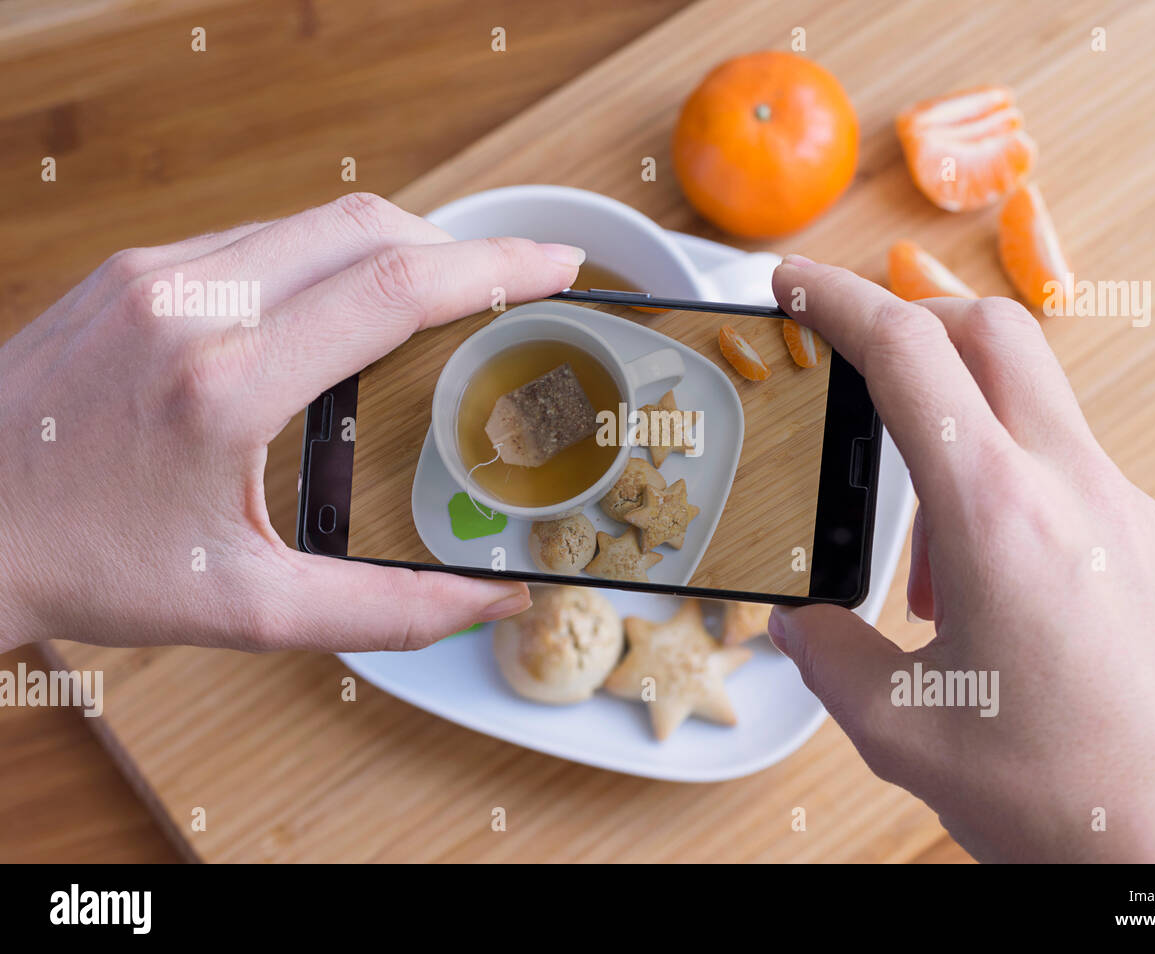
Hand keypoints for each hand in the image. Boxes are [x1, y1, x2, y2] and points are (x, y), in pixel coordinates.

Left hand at [0, 193, 584, 652]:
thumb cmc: (91, 568)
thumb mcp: (248, 611)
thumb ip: (386, 610)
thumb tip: (492, 600)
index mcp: (226, 384)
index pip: (393, 287)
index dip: (494, 265)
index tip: (558, 262)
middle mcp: (190, 304)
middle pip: (364, 227)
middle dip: (458, 244)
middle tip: (516, 278)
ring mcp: (154, 275)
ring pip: (312, 223)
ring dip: (393, 246)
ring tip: (442, 294)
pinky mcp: (133, 270)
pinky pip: (259, 238)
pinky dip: (325, 256)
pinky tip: (342, 305)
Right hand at [768, 255, 1154, 861]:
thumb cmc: (1065, 802)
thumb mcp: (903, 731)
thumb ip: (832, 658)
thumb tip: (801, 627)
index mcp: (1000, 517)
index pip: (910, 356)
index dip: (840, 302)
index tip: (798, 285)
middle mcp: (1080, 496)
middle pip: (994, 335)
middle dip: (914, 326)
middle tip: (860, 373)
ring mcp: (1141, 522)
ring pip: (1039, 420)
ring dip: (966, 448)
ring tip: (932, 571)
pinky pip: (1085, 490)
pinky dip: (1024, 505)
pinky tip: (1009, 602)